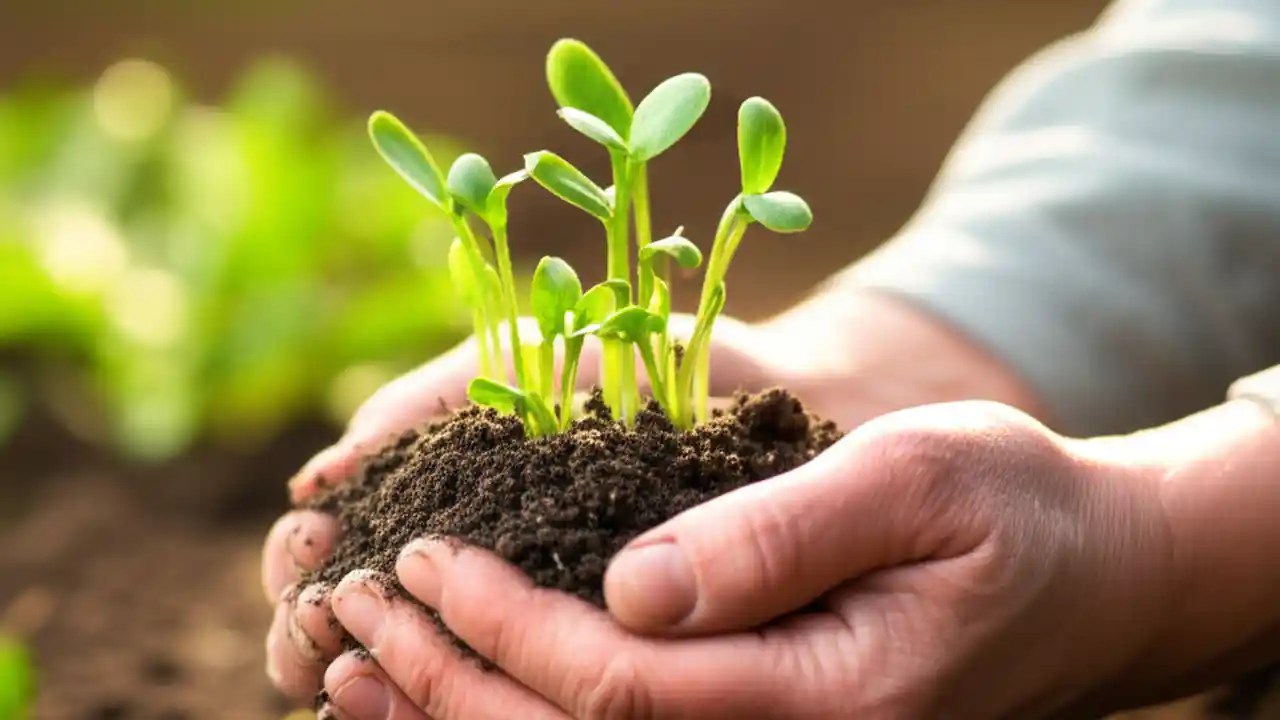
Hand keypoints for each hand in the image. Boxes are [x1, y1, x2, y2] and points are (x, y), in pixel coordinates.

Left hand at [263, 290, 1048, 707]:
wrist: (1088, 577)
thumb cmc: (1008, 508)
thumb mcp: (913, 478)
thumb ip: (778, 536)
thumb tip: (631, 587)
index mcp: (826, 701)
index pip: (620, 692)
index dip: (504, 630)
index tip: (425, 556)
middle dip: (445, 683)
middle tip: (348, 608)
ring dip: (454, 716)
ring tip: (349, 664)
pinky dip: (513, 716)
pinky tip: (441, 689)